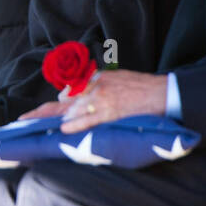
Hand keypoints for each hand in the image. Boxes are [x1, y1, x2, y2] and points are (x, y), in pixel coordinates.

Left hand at [50, 70, 167, 133]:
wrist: (160, 93)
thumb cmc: (142, 86)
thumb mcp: (118, 77)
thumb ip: (102, 82)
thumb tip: (88, 88)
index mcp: (99, 78)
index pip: (72, 86)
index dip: (64, 95)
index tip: (57, 101)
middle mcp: (96, 87)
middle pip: (67, 98)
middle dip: (55, 107)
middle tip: (44, 113)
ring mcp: (101, 100)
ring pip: (73, 109)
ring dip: (62, 117)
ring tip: (52, 123)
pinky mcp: (108, 114)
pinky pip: (86, 121)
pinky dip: (73, 125)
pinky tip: (64, 129)